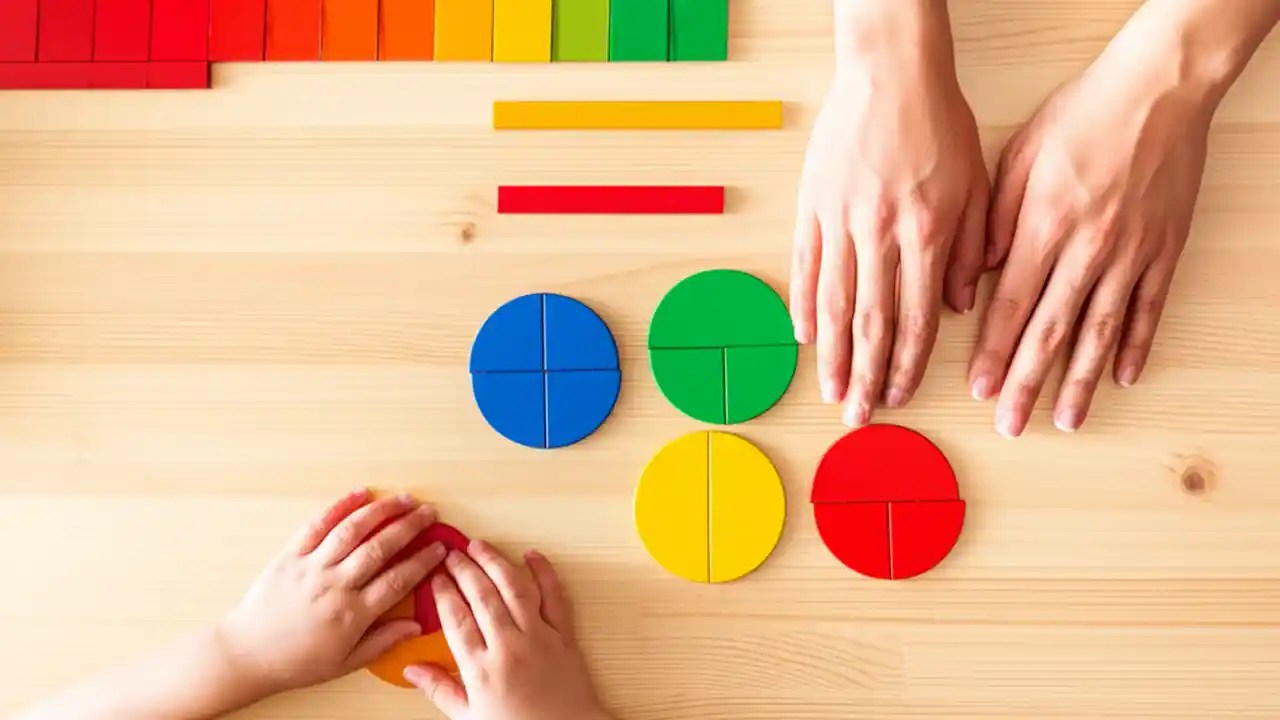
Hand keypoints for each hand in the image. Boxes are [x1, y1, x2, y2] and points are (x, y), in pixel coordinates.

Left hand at [216, 489, 446, 694]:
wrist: (246, 655)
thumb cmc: (296, 662)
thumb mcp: (344, 663)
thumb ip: (382, 642)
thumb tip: (416, 626)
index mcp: (351, 615)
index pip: (397, 581)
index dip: (422, 562)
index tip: (440, 549)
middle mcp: (334, 586)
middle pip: (380, 548)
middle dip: (409, 528)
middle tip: (429, 514)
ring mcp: (311, 567)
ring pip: (352, 531)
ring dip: (382, 511)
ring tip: (404, 498)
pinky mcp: (290, 555)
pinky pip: (317, 525)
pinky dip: (339, 506)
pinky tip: (359, 493)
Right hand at [404, 544, 609, 719]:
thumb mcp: (470, 718)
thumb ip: (440, 689)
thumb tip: (410, 669)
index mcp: (481, 669)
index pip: (455, 619)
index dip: (443, 592)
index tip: (434, 576)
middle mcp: (509, 647)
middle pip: (481, 596)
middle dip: (463, 569)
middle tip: (451, 553)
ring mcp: (538, 637)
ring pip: (514, 588)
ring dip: (495, 562)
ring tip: (479, 546)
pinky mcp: (564, 635)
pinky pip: (554, 596)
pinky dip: (544, 572)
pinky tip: (532, 555)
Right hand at [791, 0, 988, 425]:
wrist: (890, 72)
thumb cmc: (938, 121)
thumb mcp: (976, 183)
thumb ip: (971, 248)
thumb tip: (958, 305)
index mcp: (927, 234)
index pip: (916, 317)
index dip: (906, 364)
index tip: (899, 396)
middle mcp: (882, 236)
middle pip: (871, 323)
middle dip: (865, 376)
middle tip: (859, 416)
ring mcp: (841, 223)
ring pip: (835, 303)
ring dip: (832, 354)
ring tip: (829, 389)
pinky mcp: (813, 206)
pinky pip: (806, 265)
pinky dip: (804, 303)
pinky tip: (804, 335)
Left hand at [969, 43, 1214, 435]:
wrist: (1160, 89)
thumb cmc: (1084, 114)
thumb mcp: (1018, 156)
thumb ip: (995, 219)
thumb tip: (979, 272)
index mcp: (1043, 226)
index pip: (1012, 305)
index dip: (993, 352)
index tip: (977, 388)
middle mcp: (1087, 249)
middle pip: (1051, 331)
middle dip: (1027, 383)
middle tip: (1010, 424)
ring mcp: (1131, 253)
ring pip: (1100, 331)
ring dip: (1080, 381)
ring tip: (1066, 420)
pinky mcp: (1165, 250)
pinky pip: (1149, 308)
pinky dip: (1136, 346)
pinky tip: (1121, 377)